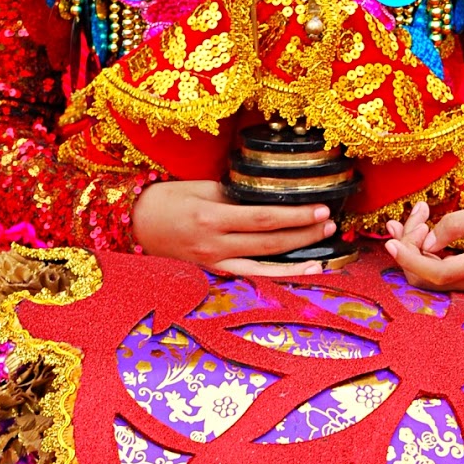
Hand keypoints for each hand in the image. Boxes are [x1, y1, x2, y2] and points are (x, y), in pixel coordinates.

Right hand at [133, 180, 333, 275]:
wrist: (133, 223)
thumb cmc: (165, 200)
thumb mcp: (199, 187)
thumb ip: (234, 194)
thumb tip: (268, 196)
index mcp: (211, 216)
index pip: (263, 218)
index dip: (294, 216)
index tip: (320, 209)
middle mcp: (214, 243)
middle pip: (268, 242)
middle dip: (303, 235)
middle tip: (330, 225)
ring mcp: (212, 262)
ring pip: (262, 266)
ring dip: (295, 262)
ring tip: (322, 257)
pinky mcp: (210, 271)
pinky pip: (247, 275)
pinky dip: (273, 276)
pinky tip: (295, 274)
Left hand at [385, 201, 463, 293]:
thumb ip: (458, 225)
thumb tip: (427, 240)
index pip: (434, 273)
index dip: (408, 259)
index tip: (390, 241)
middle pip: (427, 276)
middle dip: (411, 245)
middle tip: (416, 212)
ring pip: (434, 275)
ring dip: (417, 248)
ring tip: (414, 216)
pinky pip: (445, 273)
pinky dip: (430, 253)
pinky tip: (423, 230)